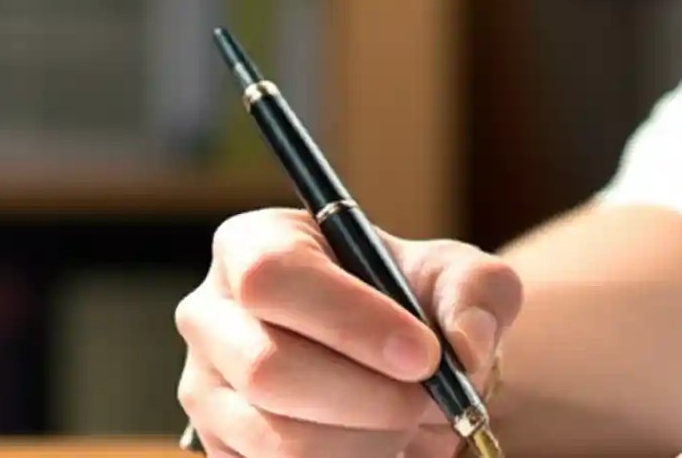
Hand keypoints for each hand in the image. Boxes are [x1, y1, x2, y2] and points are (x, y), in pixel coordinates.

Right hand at [175, 208, 522, 457]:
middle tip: (431, 402)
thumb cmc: (413, 302)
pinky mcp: (222, 452)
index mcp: (251, 245)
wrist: (398, 362)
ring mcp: (206, 393)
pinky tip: (384, 446)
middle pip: (268, 369)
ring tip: (411, 422)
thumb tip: (464, 346)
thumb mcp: (456, 275)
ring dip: (369, 443)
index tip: (423, 355)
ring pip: (279, 440)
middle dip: (368, 398)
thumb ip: (475, 293)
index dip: (348, 320)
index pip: (274, 278)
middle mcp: (210, 317)